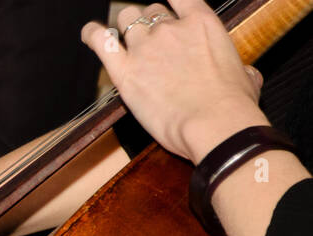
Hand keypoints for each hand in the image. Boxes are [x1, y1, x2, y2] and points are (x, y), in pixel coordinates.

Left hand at [81, 0, 266, 163]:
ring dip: (125, 29)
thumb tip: (246, 75)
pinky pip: (100, 41)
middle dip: (149, 24)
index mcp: (203, 23)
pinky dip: (92, 34)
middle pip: (151, 11)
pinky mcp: (124, 71)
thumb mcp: (246, 78)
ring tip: (124, 42)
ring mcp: (146, 47)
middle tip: (150, 45)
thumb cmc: (232, 106)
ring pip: (127, 21)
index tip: (168, 10)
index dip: (171, 4)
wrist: (214, 123)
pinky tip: (89, 33)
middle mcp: (172, 28)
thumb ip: (240, 69)